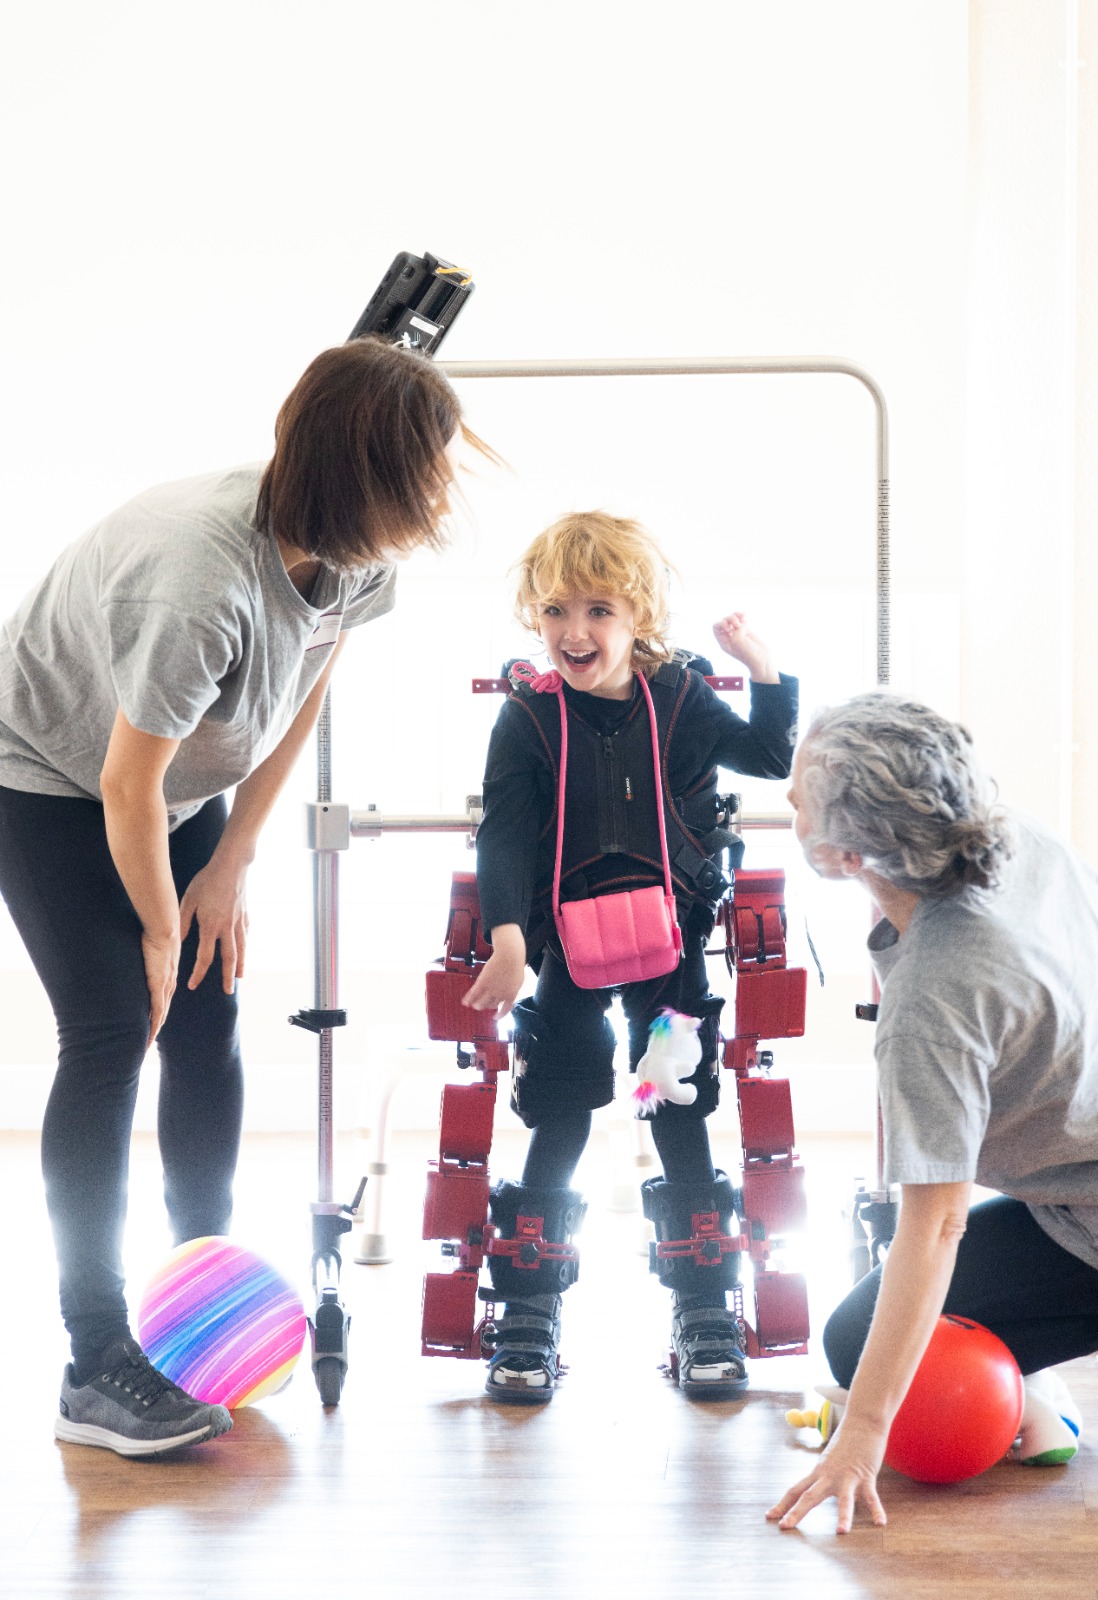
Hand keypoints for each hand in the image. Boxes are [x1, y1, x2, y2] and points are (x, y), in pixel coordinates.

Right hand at [142, 929, 179, 1046]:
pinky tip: (150, 1034)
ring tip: (148, 1043)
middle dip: (156, 1026)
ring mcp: (165, 985)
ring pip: (161, 1013)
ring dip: (155, 1029)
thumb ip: (146, 953)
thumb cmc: (156, 931)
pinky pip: (157, 1009)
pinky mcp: (158, 984)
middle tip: (149, 1041)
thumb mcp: (152, 946)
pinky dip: (154, 1023)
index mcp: (168, 974)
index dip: (158, 1012)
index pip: (163, 999)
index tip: (153, 1023)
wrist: (164, 927)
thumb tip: (137, 951)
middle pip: (163, 1010)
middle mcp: (169, 983)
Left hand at [179, 853, 249, 993]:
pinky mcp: (244, 915)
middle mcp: (227, 928)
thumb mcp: (188, 900)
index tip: (192, 985)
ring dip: (241, 966)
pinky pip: (245, 935)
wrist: (230, 866)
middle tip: (228, 991)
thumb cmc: (207, 881)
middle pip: (229, 959)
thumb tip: (177, 941)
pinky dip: (244, 946)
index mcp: (211, 926)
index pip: (205, 957)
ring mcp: (238, 922)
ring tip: (240, 978)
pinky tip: (244, 950)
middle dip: (228, 977)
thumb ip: (183, 922)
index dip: (199, 973)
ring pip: (241, 949)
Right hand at [463, 928, 525, 1018]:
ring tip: (475, 1006)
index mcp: (511, 995)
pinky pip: (474, 993)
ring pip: (482, 1002)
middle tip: (484, 1005)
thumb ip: (513, 989)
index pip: (505, 1009)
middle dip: (488, 1006)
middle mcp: (501, 994)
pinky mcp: (483, 982)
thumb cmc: (515, 965)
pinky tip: (465, 1002)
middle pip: (492, 1005)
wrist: (509, 955)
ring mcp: (491, 988)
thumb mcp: (518, 980)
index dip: (500, 1015)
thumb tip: (510, 995)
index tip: (495, 1017)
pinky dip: (469, 998)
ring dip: (477, 1005)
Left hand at [712, 612, 778, 682]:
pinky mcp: (747, 631)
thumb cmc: (748, 654)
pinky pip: (741, 619)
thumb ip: (737, 629)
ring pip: (733, 619)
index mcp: (723, 642)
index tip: (729, 629)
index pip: (716, 627)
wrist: (762, 660)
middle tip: (738, 625)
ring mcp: (738, 633)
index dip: (721, 624)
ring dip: (736, 615)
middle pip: (724, 621)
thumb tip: (742, 623)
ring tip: (743, 616)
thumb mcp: (738, 641)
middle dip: (730, 619)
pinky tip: (745, 615)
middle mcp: (729, 637)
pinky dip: (742, 615)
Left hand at [766, 1417, 887, 1533]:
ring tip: (841, 1532)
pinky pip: (872, 1496)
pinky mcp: (866, 1475)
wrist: (862, 1421)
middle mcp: (829, 1475)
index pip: (796, 1490)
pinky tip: (880, 1523)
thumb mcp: (830, 1460)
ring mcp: (848, 1476)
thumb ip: (827, 1476)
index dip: (783, 1504)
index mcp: (818, 1472)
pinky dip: (876, 1510)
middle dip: (796, 1512)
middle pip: (809, 1496)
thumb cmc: (847, 1442)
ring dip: (843, 1516)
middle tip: (784, 1527)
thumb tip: (823, 1490)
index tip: (769, 1517)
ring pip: (844, 1499)